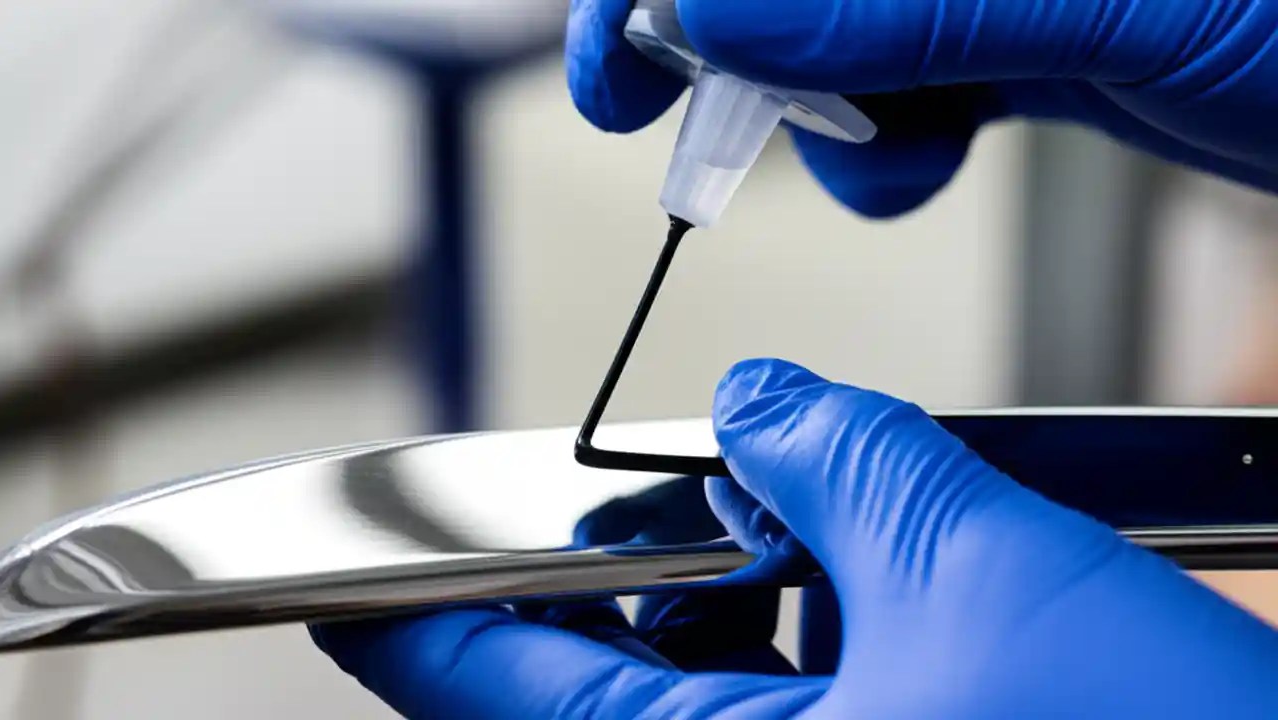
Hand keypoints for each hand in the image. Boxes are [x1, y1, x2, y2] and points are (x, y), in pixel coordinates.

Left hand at [311, 358, 1277, 717]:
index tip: (360, 572)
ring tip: (792, 521)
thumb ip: (844, 458)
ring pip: (703, 692)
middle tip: (667, 494)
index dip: (414, 618)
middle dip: (630, 570)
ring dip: (735, 593)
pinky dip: (803, 632)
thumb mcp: (974, 568)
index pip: (493, 691)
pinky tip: (858, 579)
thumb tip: (766, 406)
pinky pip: (785, 707)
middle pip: (598, 687)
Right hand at [568, 0, 1277, 217]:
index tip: (627, 42)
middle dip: (719, 30)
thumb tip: (713, 3)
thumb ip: (909, 0)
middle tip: (654, 98)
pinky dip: (876, 139)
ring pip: (835, 26)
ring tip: (874, 153)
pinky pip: (902, 78)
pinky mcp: (1034, 35)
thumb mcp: (1123, 0)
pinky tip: (908, 162)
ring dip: (811, 103)